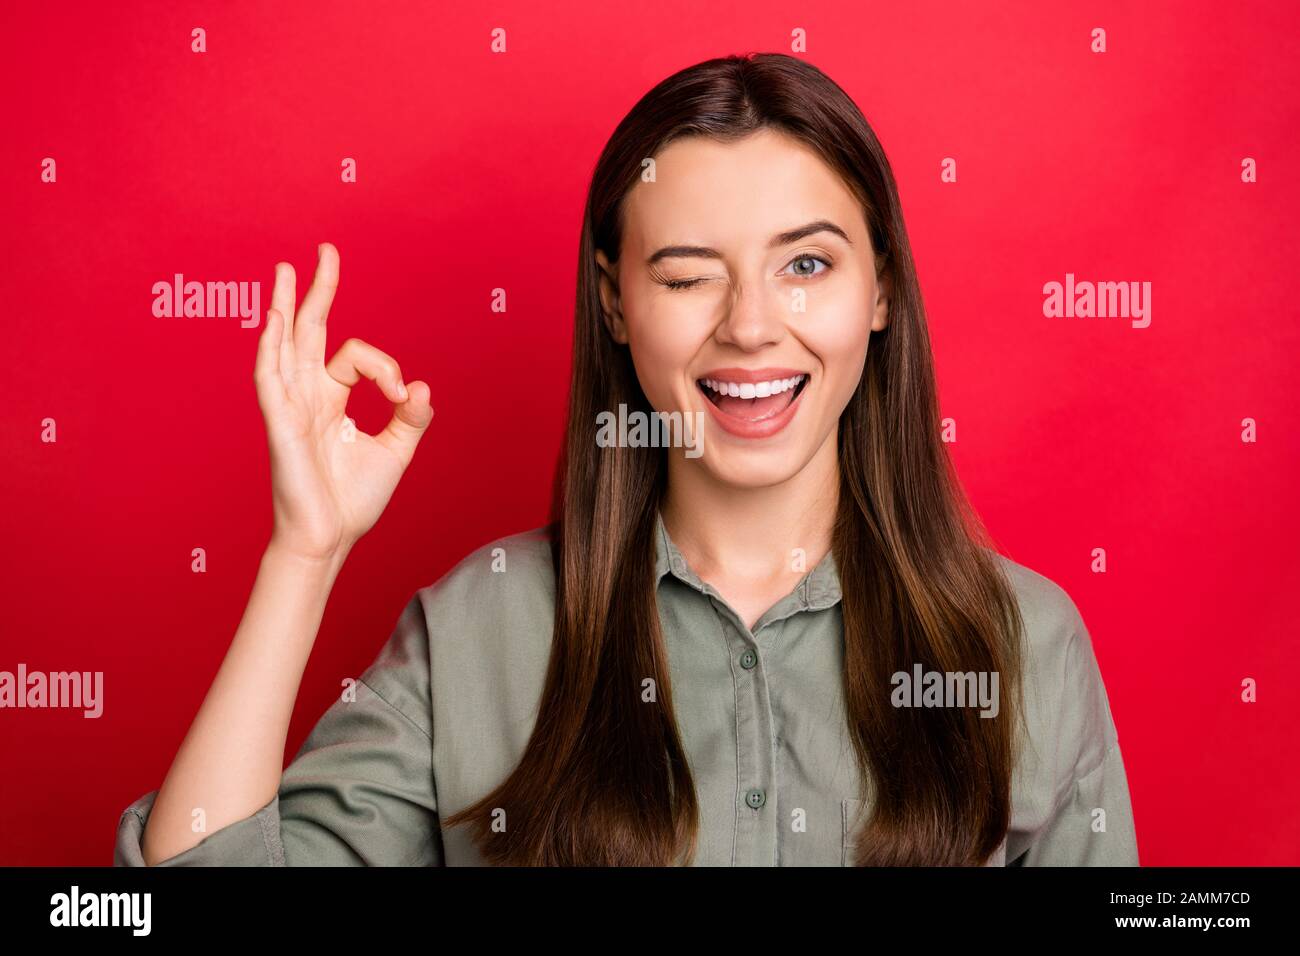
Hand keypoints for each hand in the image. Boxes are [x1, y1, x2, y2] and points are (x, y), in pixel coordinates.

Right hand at [254, 243, 432, 559]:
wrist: (328, 539)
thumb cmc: (352, 501)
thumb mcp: (395, 451)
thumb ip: (410, 416)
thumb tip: (421, 383)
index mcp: (330, 400)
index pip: (356, 357)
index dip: (385, 366)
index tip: (402, 394)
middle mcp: (306, 396)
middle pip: (308, 331)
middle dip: (316, 291)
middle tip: (323, 251)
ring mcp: (290, 407)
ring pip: (284, 345)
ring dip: (283, 305)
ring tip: (284, 269)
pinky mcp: (280, 425)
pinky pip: (271, 379)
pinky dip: (270, 347)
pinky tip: (273, 318)